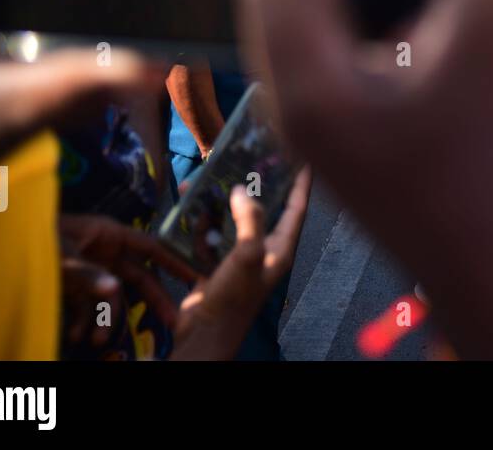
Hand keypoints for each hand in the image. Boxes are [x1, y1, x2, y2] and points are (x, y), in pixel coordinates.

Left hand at [59, 213, 199, 332]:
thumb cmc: (31, 236)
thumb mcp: (58, 253)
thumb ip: (86, 273)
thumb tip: (114, 291)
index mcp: (109, 234)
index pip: (150, 247)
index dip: (175, 261)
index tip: (196, 277)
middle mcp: (105, 251)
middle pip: (138, 276)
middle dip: (152, 300)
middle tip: (172, 321)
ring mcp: (91, 269)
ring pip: (111, 297)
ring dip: (106, 319)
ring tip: (96, 340)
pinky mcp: (75, 284)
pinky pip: (88, 304)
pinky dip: (84, 320)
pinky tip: (74, 334)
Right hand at [172, 169, 310, 359]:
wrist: (202, 333)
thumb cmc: (234, 298)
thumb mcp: (248, 255)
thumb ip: (251, 220)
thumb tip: (243, 190)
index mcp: (280, 248)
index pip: (297, 209)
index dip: (301, 184)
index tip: (305, 159)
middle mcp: (263, 250)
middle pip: (261, 209)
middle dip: (250, 186)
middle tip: (242, 161)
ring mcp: (238, 257)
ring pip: (229, 219)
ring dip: (215, 203)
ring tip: (200, 182)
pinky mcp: (215, 264)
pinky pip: (209, 236)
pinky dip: (199, 224)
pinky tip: (188, 212)